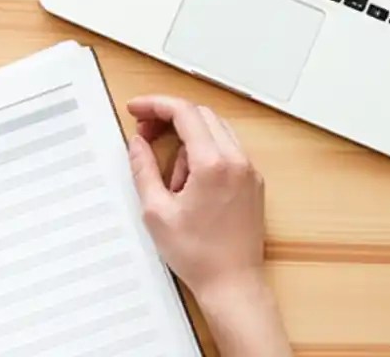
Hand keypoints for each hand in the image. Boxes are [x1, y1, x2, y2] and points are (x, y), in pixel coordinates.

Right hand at [125, 96, 290, 356]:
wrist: (232, 284)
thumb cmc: (198, 256)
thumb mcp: (156, 211)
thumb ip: (143, 169)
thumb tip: (137, 144)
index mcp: (213, 165)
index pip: (184, 112)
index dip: (155, 104)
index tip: (136, 109)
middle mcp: (237, 162)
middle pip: (201, 115)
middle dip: (169, 117)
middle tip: (144, 133)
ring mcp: (249, 171)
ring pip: (215, 130)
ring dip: (186, 137)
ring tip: (168, 173)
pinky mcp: (253, 182)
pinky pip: (226, 150)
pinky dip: (203, 153)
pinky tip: (188, 181)